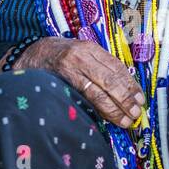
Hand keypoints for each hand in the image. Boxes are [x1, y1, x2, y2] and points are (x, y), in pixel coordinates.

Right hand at [2, 36, 144, 129]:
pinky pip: (82, 99)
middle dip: (125, 99)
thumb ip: (100, 66)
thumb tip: (125, 89)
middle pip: (109, 80)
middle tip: (135, 113)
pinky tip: (105, 117)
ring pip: (97, 92)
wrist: (29, 55)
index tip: (140, 99)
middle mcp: (80, 57)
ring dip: (113, 109)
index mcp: (90, 48)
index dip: (131, 85)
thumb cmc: (60, 57)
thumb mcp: (81, 54)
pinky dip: (96, 110)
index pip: (116, 68)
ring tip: (125, 120)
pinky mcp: (59, 83)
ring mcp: (68, 70)